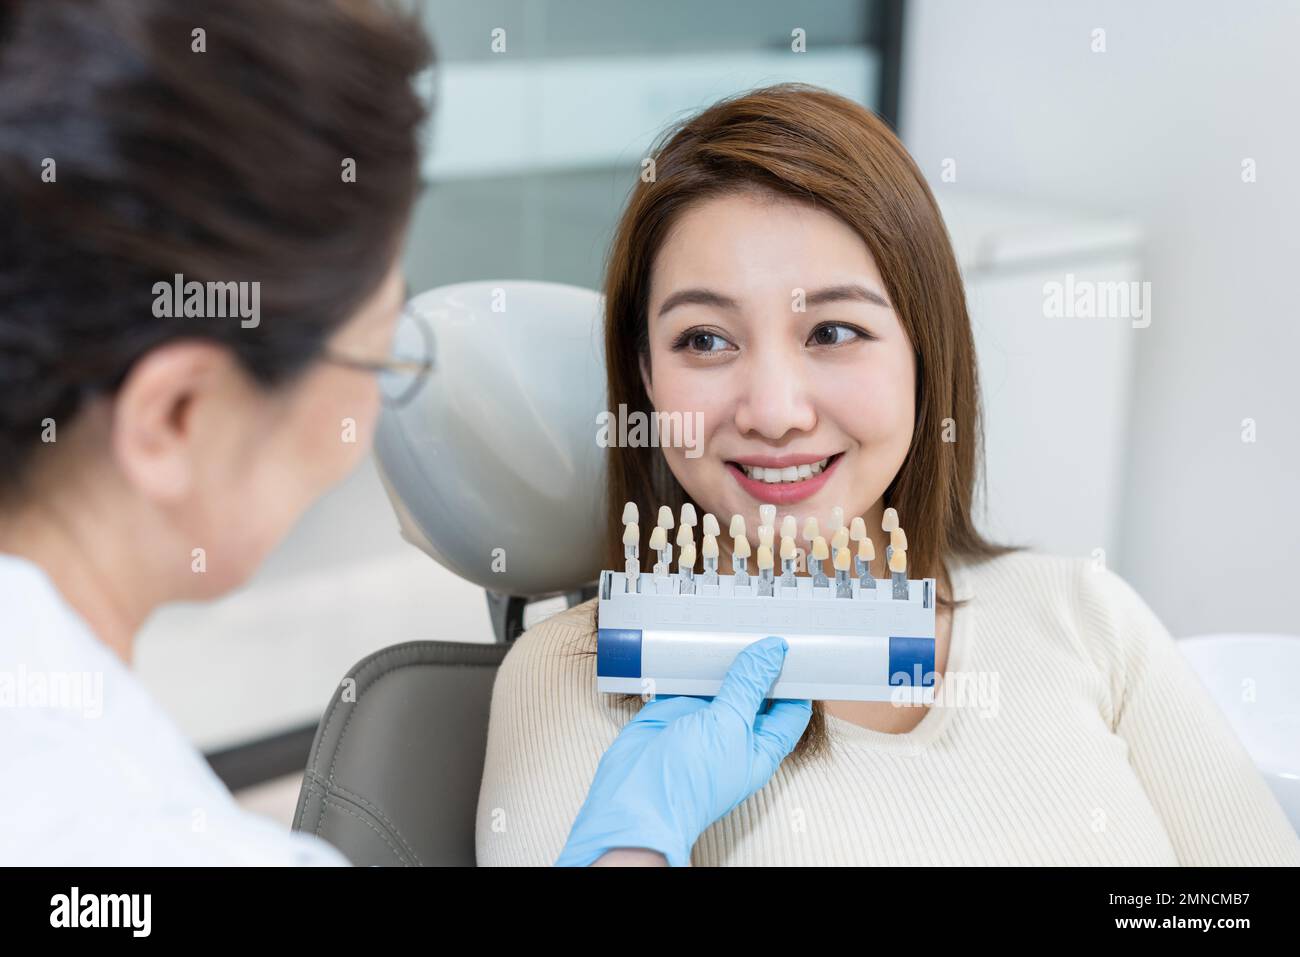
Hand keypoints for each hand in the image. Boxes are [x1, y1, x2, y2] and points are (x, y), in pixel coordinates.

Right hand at [555, 635, 810, 866]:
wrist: (634, 800)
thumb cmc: (691, 780)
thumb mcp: (729, 726)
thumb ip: (749, 685)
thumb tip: (774, 651)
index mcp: (760, 745)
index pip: (790, 708)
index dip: (795, 678)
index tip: (796, 644)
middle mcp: (733, 732)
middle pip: (754, 690)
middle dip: (758, 661)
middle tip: (762, 621)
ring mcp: (702, 721)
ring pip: (719, 683)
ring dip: (722, 658)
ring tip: (731, 620)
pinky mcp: (672, 711)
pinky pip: (685, 681)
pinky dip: (688, 662)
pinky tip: (694, 639)